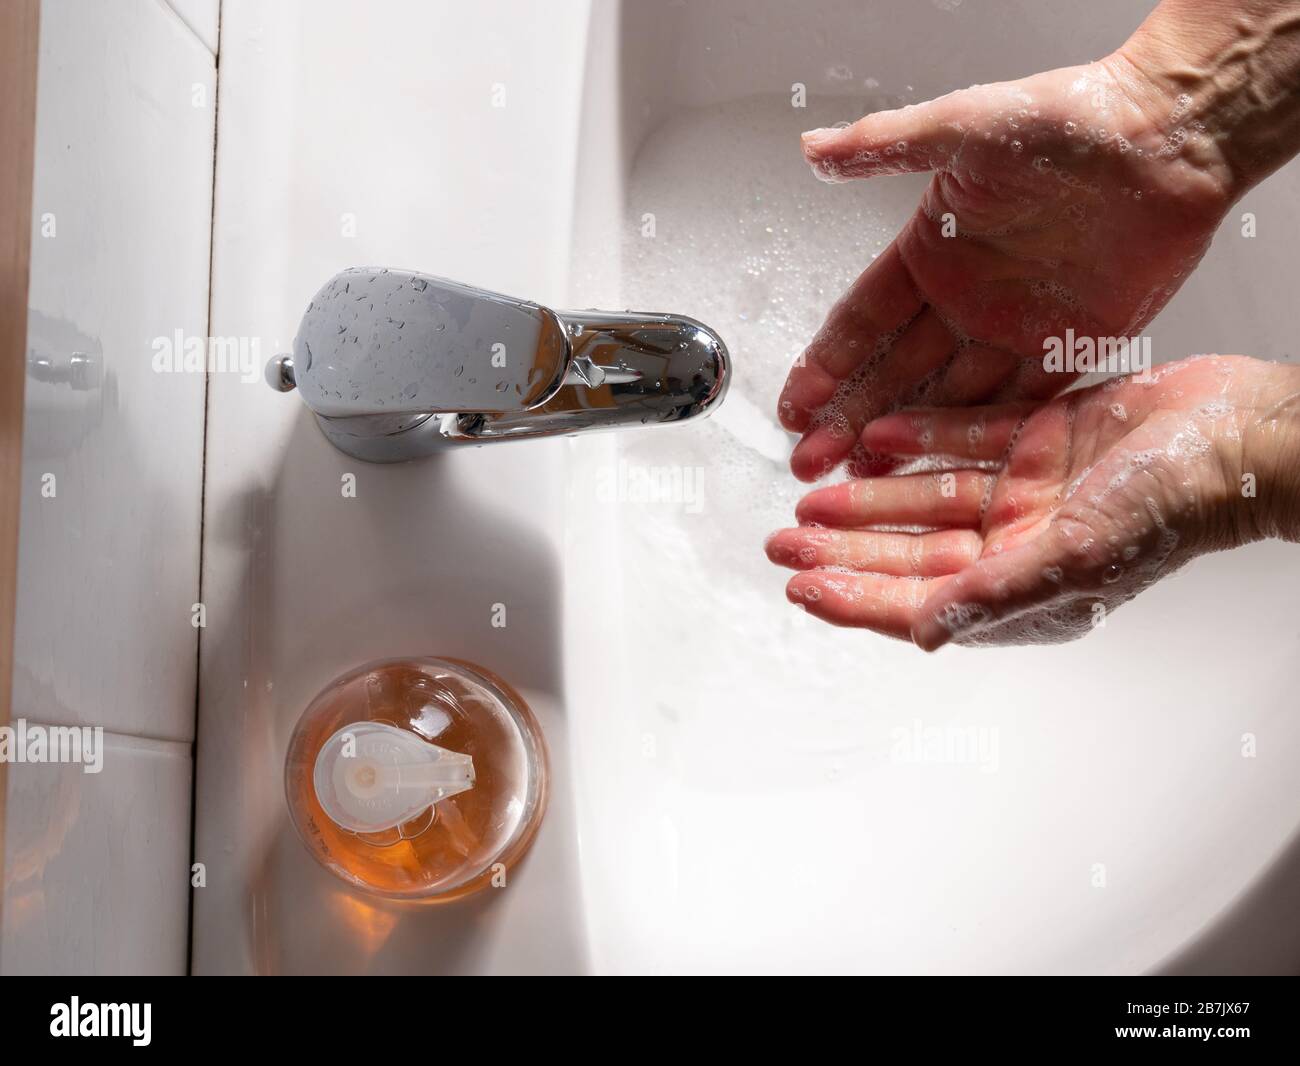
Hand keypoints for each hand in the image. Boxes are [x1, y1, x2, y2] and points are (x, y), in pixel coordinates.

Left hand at [766, 355, 1299, 647]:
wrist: (1239, 434)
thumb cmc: (1180, 504)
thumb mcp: (1077, 556)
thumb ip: (994, 593)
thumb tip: (926, 631)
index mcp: (1025, 590)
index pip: (919, 603)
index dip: (855, 598)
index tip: (801, 587)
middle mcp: (1018, 545)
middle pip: (909, 554)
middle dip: (844, 550)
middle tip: (784, 541)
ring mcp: (1026, 493)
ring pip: (925, 499)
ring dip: (869, 498)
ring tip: (811, 495)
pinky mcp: (1037, 443)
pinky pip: (963, 444)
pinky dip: (920, 441)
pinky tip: (875, 438)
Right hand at [777, 53, 1235, 481]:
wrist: (1170, 135)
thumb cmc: (1069, 117)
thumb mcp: (964, 125)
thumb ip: (886, 145)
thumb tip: (813, 150)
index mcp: (931, 250)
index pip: (863, 321)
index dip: (825, 366)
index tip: (792, 409)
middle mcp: (965, 296)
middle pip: (893, 371)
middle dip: (847, 419)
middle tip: (807, 463)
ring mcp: (1013, 327)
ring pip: (945, 398)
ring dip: (901, 439)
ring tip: (857, 478)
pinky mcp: (1067, 348)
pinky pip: (1014, 403)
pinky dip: (978, 437)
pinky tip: (942, 469)